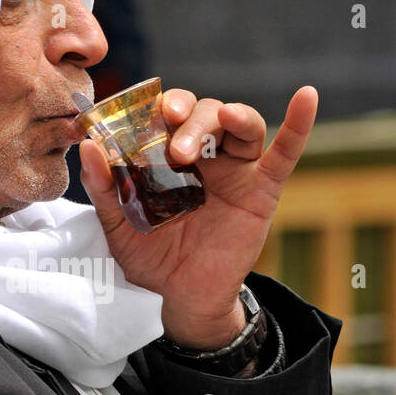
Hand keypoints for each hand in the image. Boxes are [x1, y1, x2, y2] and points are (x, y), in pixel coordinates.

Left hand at [79, 85, 317, 348]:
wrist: (182, 298)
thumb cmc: (151, 257)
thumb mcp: (118, 225)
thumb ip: (104, 187)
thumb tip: (88, 145)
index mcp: (168, 154)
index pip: (168, 115)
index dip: (159, 107)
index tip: (146, 114)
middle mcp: (205, 154)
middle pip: (205, 113)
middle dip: (189, 122)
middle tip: (173, 150)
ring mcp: (236, 169)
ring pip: (241, 124)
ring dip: (226, 119)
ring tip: (205, 136)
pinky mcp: (262, 189)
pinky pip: (285, 152)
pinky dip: (298, 124)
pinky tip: (306, 96)